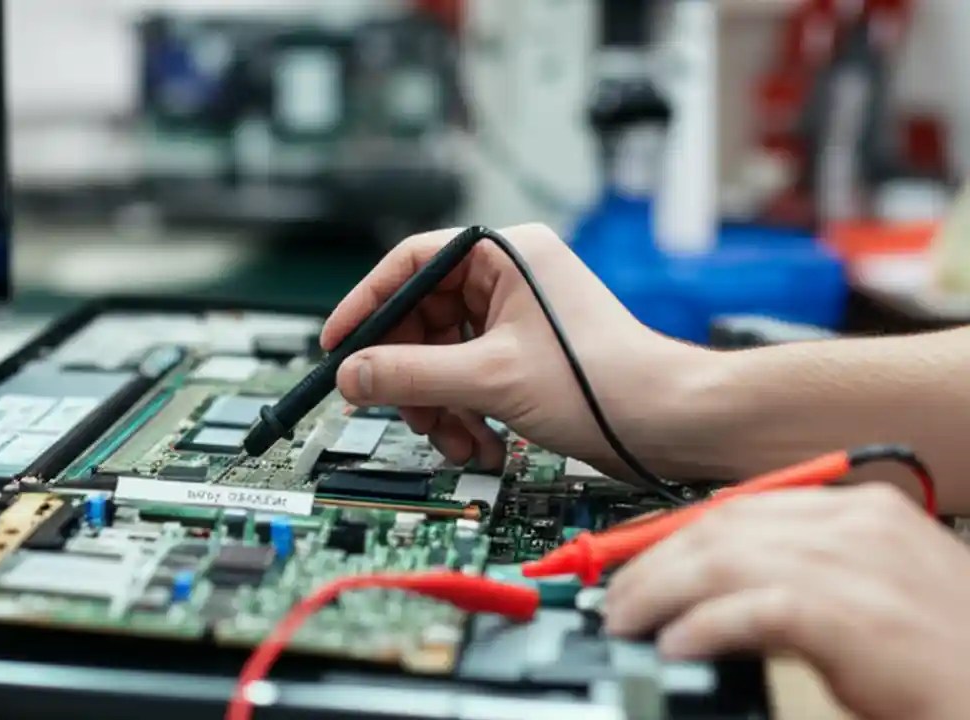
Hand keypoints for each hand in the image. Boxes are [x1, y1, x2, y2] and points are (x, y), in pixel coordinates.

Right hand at [321, 223, 705, 471]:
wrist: (669, 424)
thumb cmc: (605, 381)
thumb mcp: (490, 378)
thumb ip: (410, 374)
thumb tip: (351, 375)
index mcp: (505, 255)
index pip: (412, 263)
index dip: (367, 304)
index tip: (337, 342)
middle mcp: (508, 279)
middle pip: (421, 319)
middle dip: (410, 375)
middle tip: (398, 408)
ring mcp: (515, 320)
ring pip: (440, 358)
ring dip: (438, 406)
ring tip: (455, 440)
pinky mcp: (522, 357)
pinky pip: (466, 380)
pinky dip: (464, 416)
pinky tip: (481, 445)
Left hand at [604, 484, 969, 719]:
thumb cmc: (945, 651)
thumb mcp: (871, 590)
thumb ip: (806, 572)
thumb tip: (721, 589)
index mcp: (862, 509)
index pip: (743, 507)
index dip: (679, 535)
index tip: (641, 562)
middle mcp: (854, 524)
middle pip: (721, 527)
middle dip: (655, 563)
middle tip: (617, 597)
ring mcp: (853, 564)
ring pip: (722, 561)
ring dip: (660, 592)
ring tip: (627, 621)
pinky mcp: (848, 615)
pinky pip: (750, 610)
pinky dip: (703, 626)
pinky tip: (674, 645)